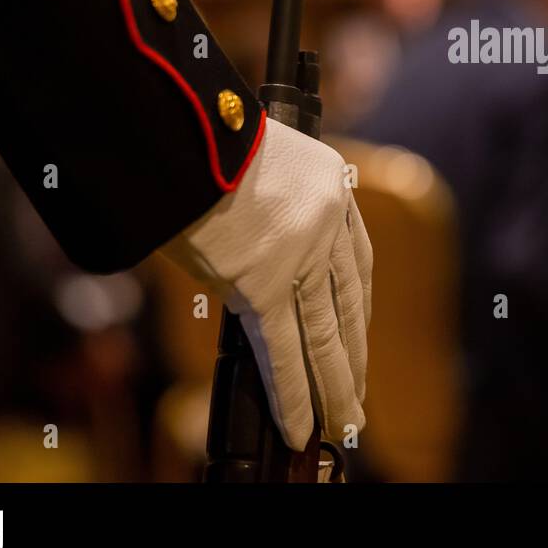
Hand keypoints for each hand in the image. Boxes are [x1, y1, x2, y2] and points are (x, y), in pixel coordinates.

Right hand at [160, 117, 371, 448]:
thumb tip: (253, 244)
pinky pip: (284, 349)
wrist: (188, 126)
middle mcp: (328, 224)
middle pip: (347, 305)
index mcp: (333, 187)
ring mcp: (302, 255)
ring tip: (345, 420)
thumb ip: (273, 202)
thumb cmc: (206, 135)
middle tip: (359, 396)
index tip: (359, 333)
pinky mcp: (265, 282)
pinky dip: (292, 391)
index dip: (358, 305)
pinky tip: (300, 421)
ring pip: (325, 334)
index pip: (357, 262)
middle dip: (354, 356)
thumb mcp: (261, 157)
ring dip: (336, 383)